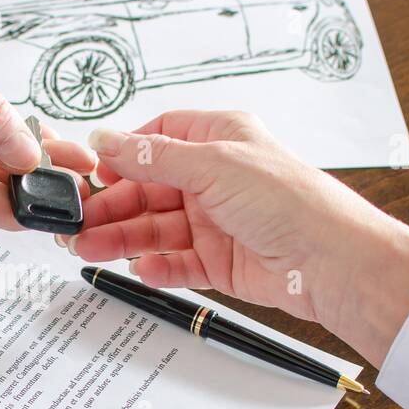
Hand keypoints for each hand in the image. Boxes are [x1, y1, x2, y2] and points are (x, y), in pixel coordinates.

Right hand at [63, 110, 408, 366]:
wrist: (332, 263)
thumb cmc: (292, 202)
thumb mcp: (213, 164)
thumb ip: (152, 157)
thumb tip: (106, 139)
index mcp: (219, 140)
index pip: (158, 140)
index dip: (123, 156)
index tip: (93, 173)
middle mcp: (217, 179)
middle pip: (149, 189)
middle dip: (112, 206)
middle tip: (76, 223)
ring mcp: (217, 221)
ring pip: (156, 228)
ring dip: (122, 238)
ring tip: (89, 250)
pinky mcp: (220, 262)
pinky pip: (176, 263)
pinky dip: (156, 266)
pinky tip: (138, 269)